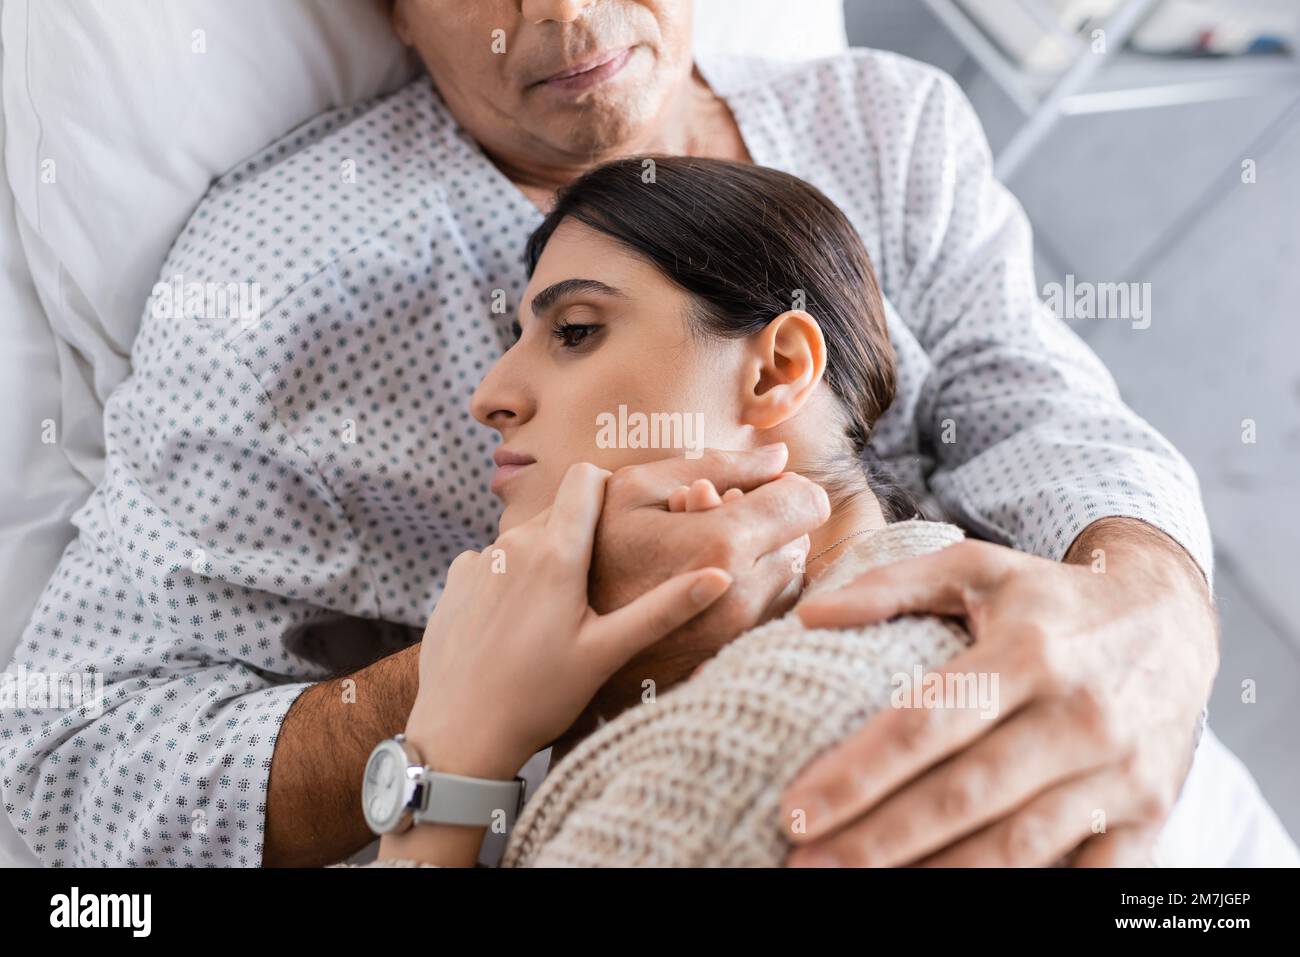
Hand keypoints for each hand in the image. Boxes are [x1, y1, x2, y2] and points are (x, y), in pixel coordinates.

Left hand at [404, 462, 734, 779]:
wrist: (460, 734)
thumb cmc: (540, 698)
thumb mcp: (608, 652)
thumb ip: (664, 608)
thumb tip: (721, 576)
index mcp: (556, 552)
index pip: (585, 477)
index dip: (608, 489)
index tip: (620, 523)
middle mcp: (512, 544)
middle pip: (559, 509)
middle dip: (581, 534)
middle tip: (597, 588)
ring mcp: (478, 559)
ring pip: (526, 537)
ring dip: (546, 559)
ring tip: (555, 617)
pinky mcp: (454, 579)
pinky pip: (493, 559)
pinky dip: (509, 578)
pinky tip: (514, 625)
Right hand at [589, 444, 829, 661]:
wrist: (557, 637)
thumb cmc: (591, 551)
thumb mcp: (635, 488)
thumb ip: (713, 465)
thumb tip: (780, 455)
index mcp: (722, 544)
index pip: (804, 502)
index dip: (783, 487)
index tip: (756, 489)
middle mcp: (742, 594)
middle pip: (800, 539)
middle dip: (770, 524)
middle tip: (718, 521)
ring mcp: (740, 632)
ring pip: (791, 577)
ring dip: (765, 557)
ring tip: (710, 553)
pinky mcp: (734, 655)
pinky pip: (775, 610)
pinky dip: (757, 590)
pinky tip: (714, 583)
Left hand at [781, 519, 1217, 866]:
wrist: (1173, 621)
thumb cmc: (1052, 600)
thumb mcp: (977, 569)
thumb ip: (892, 584)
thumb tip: (810, 615)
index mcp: (1028, 650)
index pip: (927, 721)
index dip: (857, 772)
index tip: (795, 808)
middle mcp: (1079, 714)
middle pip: (963, 794)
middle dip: (878, 840)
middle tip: (805, 864)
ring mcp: (1119, 772)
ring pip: (1016, 845)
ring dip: (934, 879)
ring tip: (858, 893)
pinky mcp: (1149, 813)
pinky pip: (1082, 875)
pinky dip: (1020, 895)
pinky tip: (954, 902)